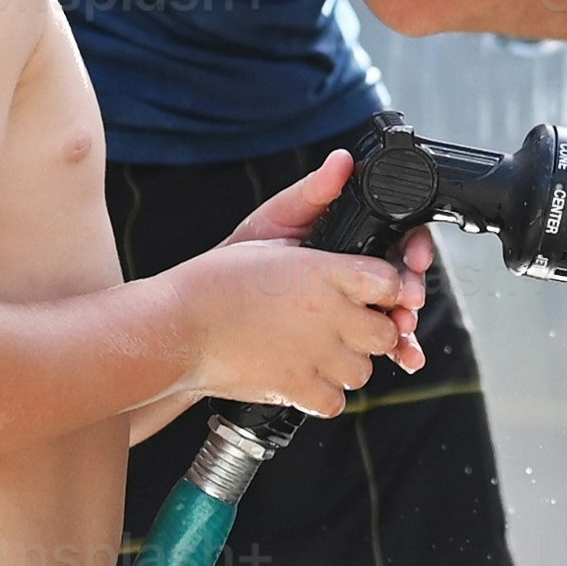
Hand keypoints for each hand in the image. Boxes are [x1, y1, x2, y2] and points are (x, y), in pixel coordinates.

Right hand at [182, 151, 431, 415]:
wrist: (174, 327)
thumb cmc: (216, 280)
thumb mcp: (268, 232)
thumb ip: (312, 201)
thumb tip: (342, 163)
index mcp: (328, 272)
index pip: (392, 281)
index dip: (386, 287)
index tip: (373, 291)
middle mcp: (331, 314)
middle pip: (387, 331)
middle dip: (373, 329)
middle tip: (346, 325)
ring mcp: (317, 355)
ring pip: (363, 370)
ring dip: (348, 362)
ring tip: (320, 349)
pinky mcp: (298, 388)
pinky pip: (335, 402)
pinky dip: (324, 394)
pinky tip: (305, 376)